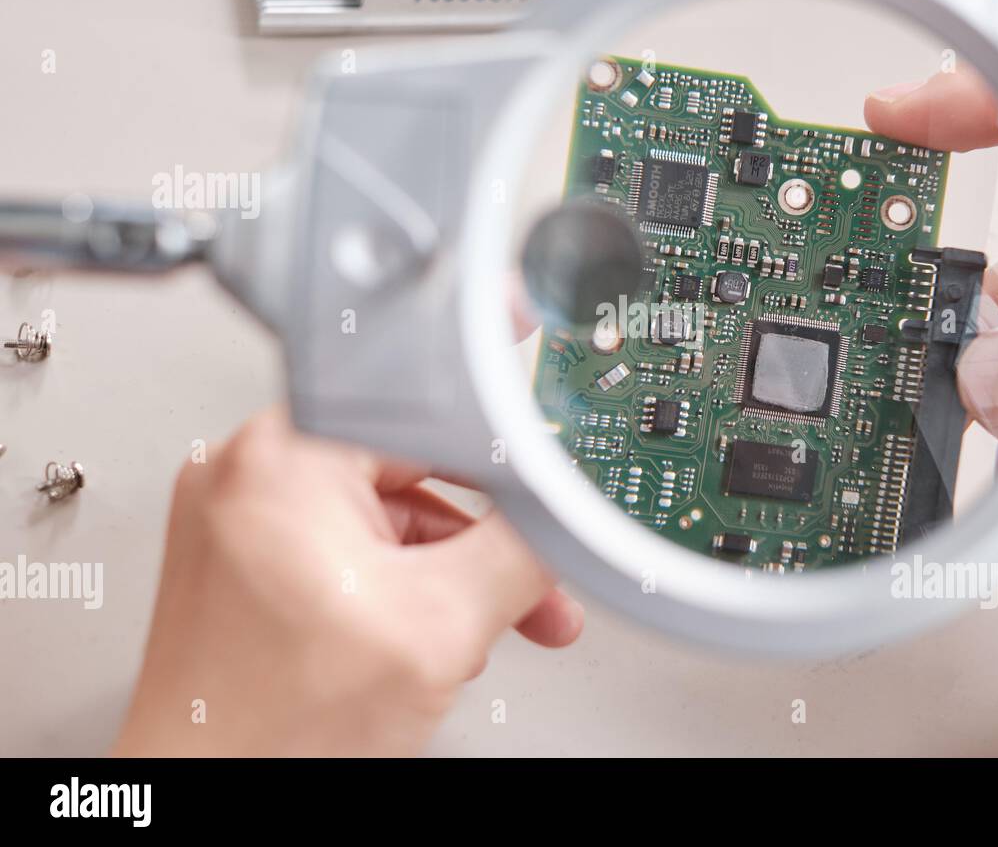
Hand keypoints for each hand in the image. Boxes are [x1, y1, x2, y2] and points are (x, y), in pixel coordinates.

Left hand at [112, 409, 582, 755]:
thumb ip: (520, 552)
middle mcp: (248, 471)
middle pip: (414, 476)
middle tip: (520, 591)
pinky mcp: (241, 560)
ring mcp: (239, 518)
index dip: (507, 459)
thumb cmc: (271, 735)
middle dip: (477, 545)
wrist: (207, 801)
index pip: (433, 420)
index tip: (544, 485)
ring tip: (461, 634)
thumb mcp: (439, 627)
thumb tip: (566, 515)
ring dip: (442, 575)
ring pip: (385, 518)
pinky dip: (393, 589)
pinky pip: (346, 548)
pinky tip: (415, 636)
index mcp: (283, 456)